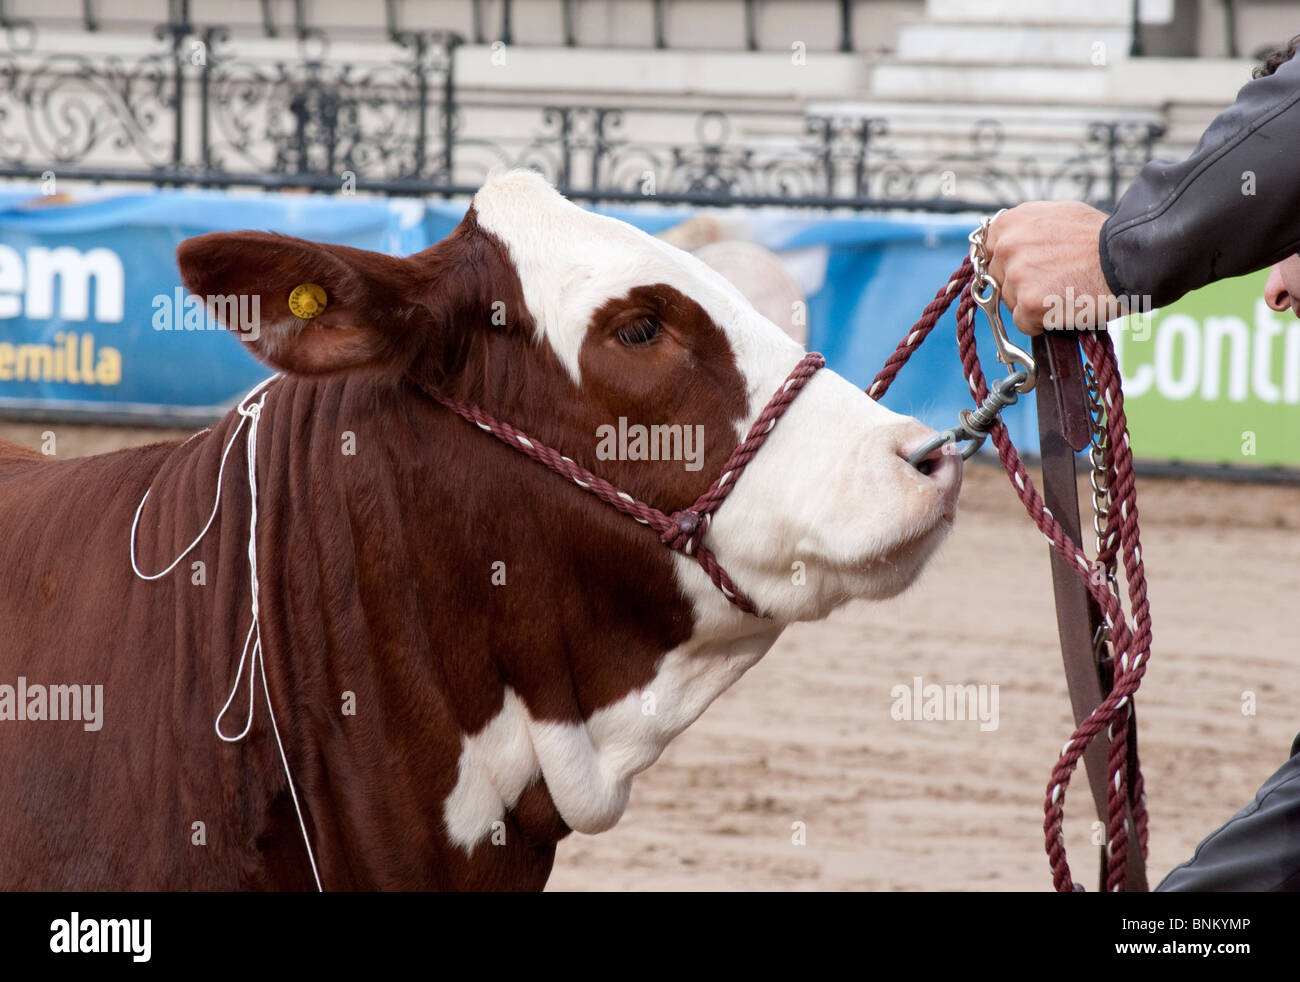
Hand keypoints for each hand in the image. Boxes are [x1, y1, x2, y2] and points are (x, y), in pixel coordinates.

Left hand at [984, 202, 1114, 335]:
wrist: (1126, 257)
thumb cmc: (1099, 238)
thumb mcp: (1056, 214)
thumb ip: (1026, 228)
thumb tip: (1006, 241)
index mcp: (1009, 222)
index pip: (986, 251)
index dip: (1004, 264)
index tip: (1020, 270)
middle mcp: (1006, 246)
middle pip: (997, 279)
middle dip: (1019, 284)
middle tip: (1052, 281)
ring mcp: (1015, 276)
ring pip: (1010, 302)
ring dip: (1032, 303)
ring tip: (1063, 290)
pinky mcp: (1027, 303)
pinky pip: (1024, 322)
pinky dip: (1042, 322)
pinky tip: (1063, 306)